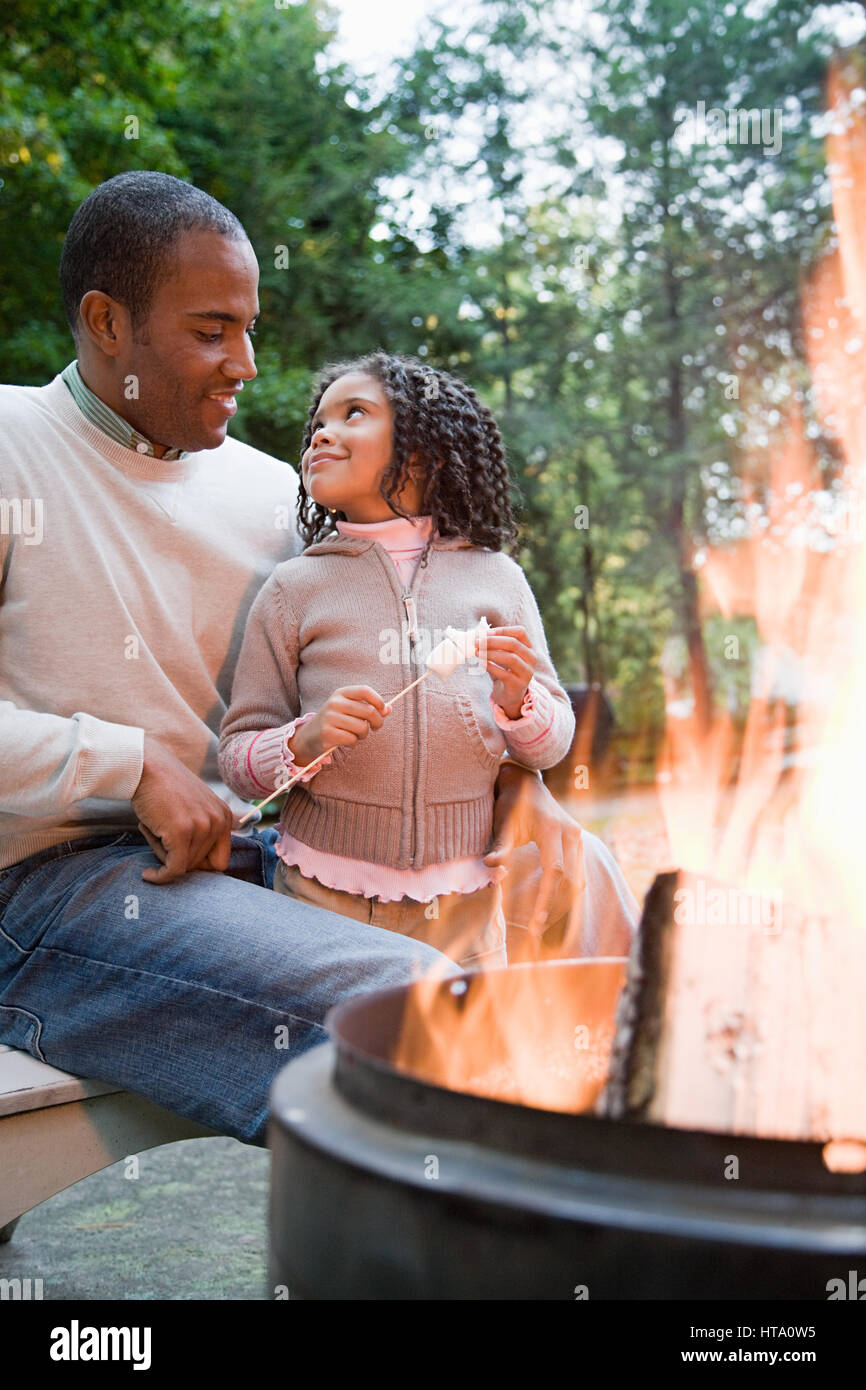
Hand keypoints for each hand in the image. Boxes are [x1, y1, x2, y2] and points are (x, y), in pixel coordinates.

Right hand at [132, 735, 233, 883]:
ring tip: (153, 834)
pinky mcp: (181, 832)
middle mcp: (218, 821)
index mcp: (224, 815)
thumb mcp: (193, 808)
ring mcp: (202, 826)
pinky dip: (160, 877)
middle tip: (158, 837)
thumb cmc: (163, 788)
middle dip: (177, 857)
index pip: (220, 861)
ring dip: (164, 858)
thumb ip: (201, 833)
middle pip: (200, 865)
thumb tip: (196, 868)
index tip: (179, 860)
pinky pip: (174, 869)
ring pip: (184, 866)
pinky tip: (147, 874)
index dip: (198, 866)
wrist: (146, 766)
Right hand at [289, 686, 389, 763]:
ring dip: (364, 735)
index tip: (383, 711)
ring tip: (357, 735)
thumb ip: (369, 708)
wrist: (309, 736)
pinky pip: (352, 739)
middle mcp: (335, 702)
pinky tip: (346, 741)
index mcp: (341, 693)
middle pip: (368, 711)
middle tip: (374, 728)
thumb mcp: (350, 710)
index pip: (365, 691)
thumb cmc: (336, 721)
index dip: (378, 701)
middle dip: (377, 722)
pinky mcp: (327, 733)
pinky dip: (353, 743)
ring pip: (362, 727)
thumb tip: (389, 709)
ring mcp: (330, 717)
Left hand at [477, 625, 536, 718]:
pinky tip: (482, 664)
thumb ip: (495, 645)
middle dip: (493, 641)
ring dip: (491, 653)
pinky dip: (491, 667)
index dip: (502, 630)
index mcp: (529, 648)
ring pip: (510, 658)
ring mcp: (527, 672)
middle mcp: (531, 659)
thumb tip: (478, 635)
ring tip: (477, 652)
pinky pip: (505, 674)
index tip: (485, 633)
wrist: (510, 695)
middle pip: (514, 644)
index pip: (520, 632)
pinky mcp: (518, 685)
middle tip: (476, 642)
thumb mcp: (503, 656)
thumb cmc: (505, 671)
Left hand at [483, 762, 584, 937]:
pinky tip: (554, 909)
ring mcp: (578, 838)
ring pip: (579, 880)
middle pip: (571, 880)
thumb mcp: (502, 822)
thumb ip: (499, 845)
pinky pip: (579, 875)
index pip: (555, 870)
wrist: (526, 784)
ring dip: (564, 904)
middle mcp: (572, 833)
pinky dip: (568, 894)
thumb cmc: (510, 805)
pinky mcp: (578, 844)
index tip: (536, 921)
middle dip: (556, 907)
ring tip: (544, 925)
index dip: (547, 897)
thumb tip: (490, 867)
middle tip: (538, 930)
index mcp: (553, 828)